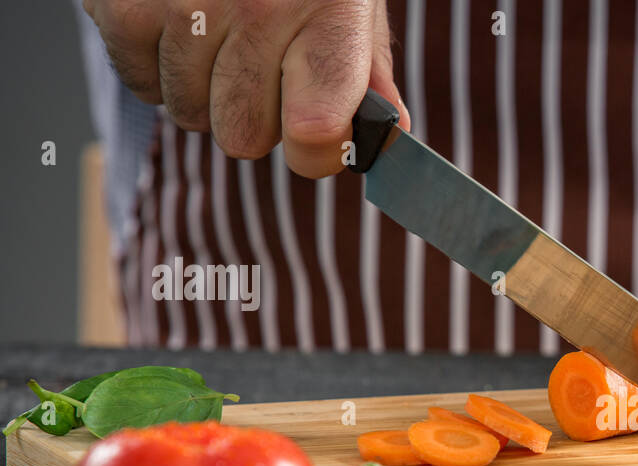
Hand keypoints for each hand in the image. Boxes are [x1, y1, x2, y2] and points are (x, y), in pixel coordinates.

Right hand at [82, 0, 409, 176]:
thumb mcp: (350, 0)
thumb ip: (367, 70)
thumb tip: (387, 138)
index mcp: (327, 14)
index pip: (316, 134)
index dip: (316, 152)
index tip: (314, 136)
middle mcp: (256, 8)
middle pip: (242, 136)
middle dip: (252, 115)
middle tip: (260, 64)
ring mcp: (184, 6)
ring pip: (189, 113)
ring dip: (203, 89)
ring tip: (217, 33)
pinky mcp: (124, 3)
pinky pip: (142, 85)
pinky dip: (157, 66)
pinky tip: (178, 24)